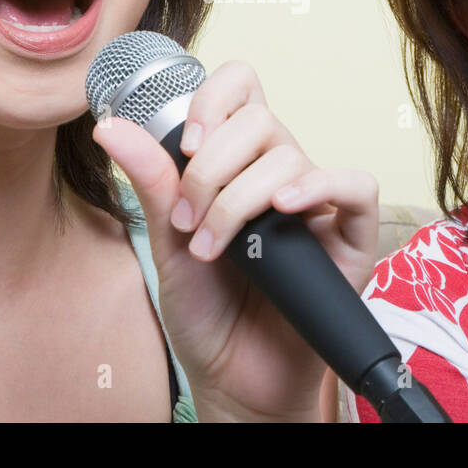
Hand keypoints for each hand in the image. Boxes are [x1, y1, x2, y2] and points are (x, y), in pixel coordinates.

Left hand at [91, 59, 378, 421]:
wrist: (231, 378)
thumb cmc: (206, 310)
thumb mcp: (167, 241)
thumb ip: (153, 181)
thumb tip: (112, 126)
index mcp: (238, 161)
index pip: (241, 89)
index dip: (214, 99)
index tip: (186, 145)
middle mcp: (280, 173)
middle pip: (259, 119)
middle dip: (211, 169)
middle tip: (188, 220)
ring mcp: (317, 204)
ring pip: (290, 156)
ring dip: (239, 200)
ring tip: (213, 248)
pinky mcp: (351, 239)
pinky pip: (356, 186)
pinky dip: (323, 186)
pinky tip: (287, 208)